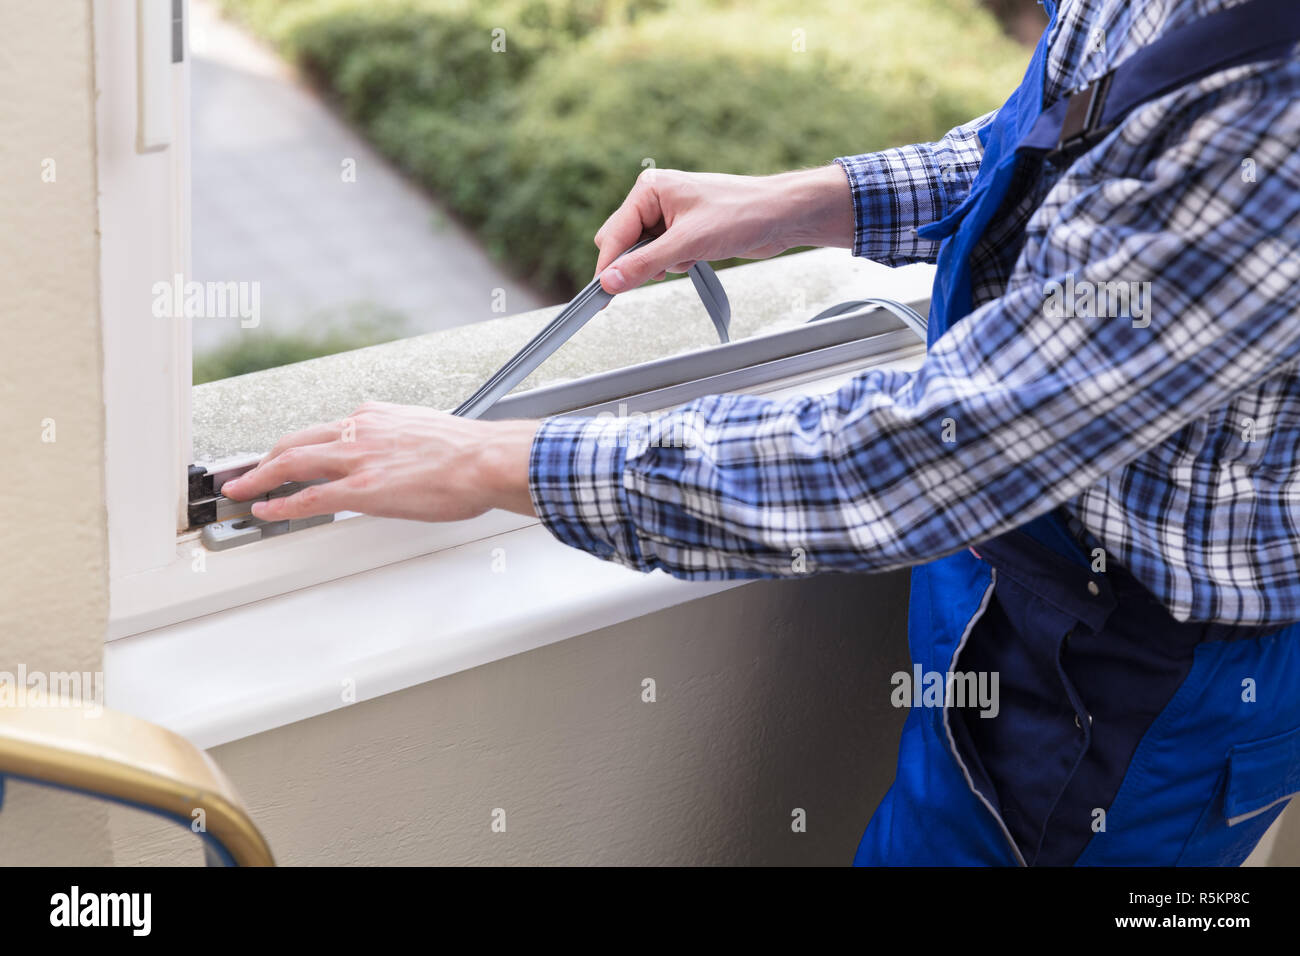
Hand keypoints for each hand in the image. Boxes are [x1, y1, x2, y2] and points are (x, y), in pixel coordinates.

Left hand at [219, 402, 538, 522]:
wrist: (487, 460)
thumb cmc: (472, 453)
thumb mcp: (428, 434)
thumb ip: (404, 443)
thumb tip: (403, 460)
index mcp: (377, 418)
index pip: (325, 430)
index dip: (299, 446)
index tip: (287, 455)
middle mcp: (361, 430)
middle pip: (297, 441)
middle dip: (266, 457)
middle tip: (248, 470)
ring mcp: (358, 458)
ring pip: (292, 462)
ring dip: (259, 476)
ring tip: (241, 489)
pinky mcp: (362, 488)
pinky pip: (308, 496)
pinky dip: (280, 502)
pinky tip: (265, 508)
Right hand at [593, 164, 853, 293]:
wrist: (781, 216)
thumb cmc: (742, 214)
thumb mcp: (688, 244)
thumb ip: (645, 264)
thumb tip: (610, 281)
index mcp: (649, 189)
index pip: (614, 234)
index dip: (608, 266)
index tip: (600, 295)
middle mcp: (655, 199)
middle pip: (623, 244)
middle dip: (638, 264)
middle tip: (660, 273)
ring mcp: (669, 215)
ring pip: (643, 254)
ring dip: (661, 265)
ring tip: (689, 257)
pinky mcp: (684, 231)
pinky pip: (664, 256)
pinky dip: (676, 264)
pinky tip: (697, 258)